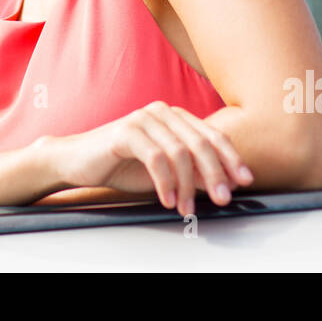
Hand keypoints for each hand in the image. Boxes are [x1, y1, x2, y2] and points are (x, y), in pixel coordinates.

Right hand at [42, 101, 253, 216]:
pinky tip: (167, 199)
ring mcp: (144, 118)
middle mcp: (162, 112)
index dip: (231, 159)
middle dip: (216, 173)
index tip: (244, 181)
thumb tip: (223, 183)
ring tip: (187, 208)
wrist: (77, 160)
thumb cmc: (121, 164)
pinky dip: (165, 182)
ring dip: (187, 185)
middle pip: (201, 143)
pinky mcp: (127, 130)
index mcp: (175, 117)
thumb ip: (191, 173)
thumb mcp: (164, 172)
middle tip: (223, 198)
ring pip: (180, 152)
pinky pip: (156, 158)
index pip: (212, 136)